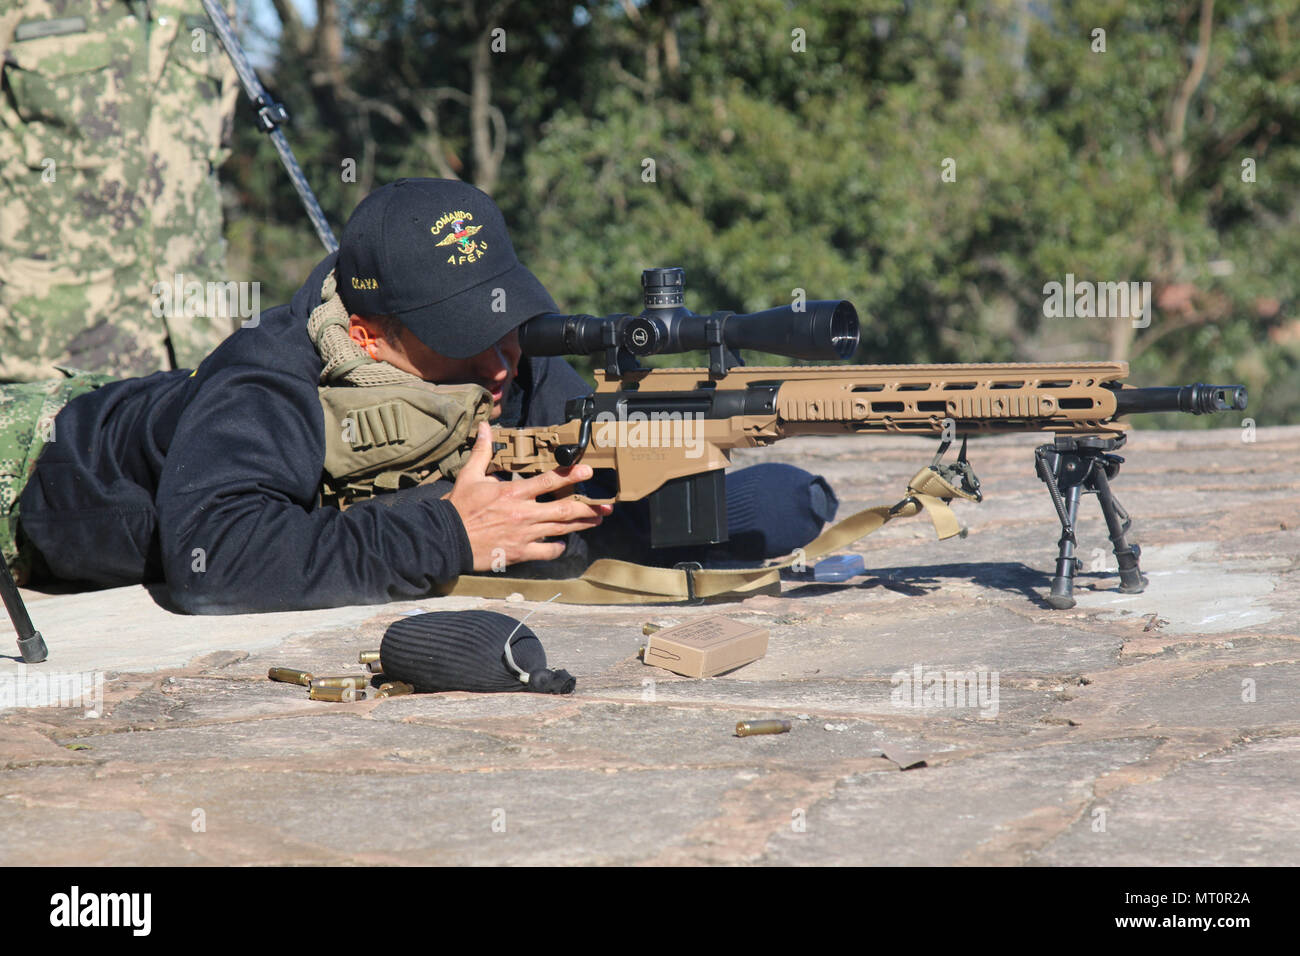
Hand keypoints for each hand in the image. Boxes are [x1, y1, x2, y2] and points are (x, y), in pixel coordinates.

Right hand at [444, 422, 612, 569]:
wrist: (446, 539)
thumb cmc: (458, 507)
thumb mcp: (469, 475)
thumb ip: (483, 451)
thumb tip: (486, 427)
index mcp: (513, 493)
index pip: (549, 481)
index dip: (571, 475)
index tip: (588, 471)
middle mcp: (523, 514)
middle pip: (563, 510)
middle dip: (587, 507)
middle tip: (605, 506)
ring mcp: (523, 535)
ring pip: (560, 530)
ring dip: (580, 525)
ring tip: (596, 521)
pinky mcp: (519, 553)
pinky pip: (545, 552)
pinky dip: (557, 549)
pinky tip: (563, 545)